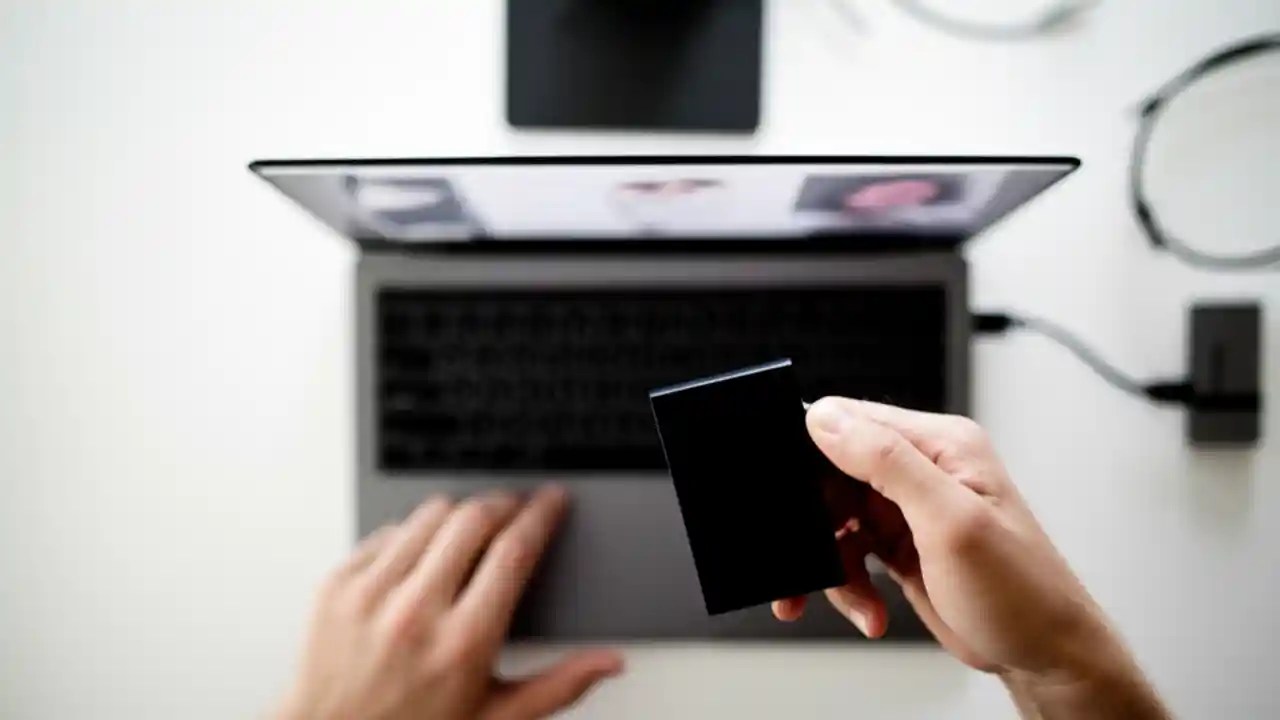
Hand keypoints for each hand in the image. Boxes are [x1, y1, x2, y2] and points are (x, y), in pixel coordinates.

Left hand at [275, 486, 622, 719]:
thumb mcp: (495, 716)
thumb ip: (559, 686)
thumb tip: (607, 663)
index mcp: (462, 643)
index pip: (514, 551)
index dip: (541, 514)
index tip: (552, 501)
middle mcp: (415, 613)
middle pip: (474, 518)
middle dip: (505, 502)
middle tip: (518, 506)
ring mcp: (371, 594)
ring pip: (430, 514)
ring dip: (460, 510)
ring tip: (473, 526)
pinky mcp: (338, 584)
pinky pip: (387, 531)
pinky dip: (412, 533)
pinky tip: (424, 553)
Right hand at [773, 398, 1167, 719]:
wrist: (1044, 657)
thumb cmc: (1023, 592)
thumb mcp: (951, 520)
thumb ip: (888, 463)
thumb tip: (827, 418)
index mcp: (940, 444)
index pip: (852, 420)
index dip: (813, 455)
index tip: (797, 497)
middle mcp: (924, 469)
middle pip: (833, 473)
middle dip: (816, 521)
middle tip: (814, 555)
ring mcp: (910, 509)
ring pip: (835, 519)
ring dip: (832, 563)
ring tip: (854, 597)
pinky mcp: (901, 545)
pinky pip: (849, 553)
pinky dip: (848, 585)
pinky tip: (868, 609)